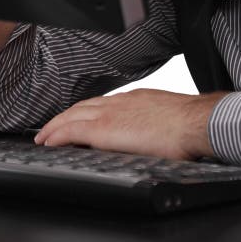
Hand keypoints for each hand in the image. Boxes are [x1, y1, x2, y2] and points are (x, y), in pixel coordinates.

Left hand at [34, 88, 228, 159]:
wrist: (196, 122)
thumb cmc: (191, 124)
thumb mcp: (168, 117)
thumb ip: (156, 122)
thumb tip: (157, 136)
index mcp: (137, 99)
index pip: (103, 103)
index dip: (86, 111)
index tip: (78, 118)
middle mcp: (121, 102)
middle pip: (83, 106)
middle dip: (65, 116)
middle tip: (51, 127)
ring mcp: (111, 113)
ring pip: (73, 115)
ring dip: (56, 125)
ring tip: (45, 135)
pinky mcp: (104, 129)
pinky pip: (71, 130)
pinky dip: (57, 134)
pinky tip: (49, 142)